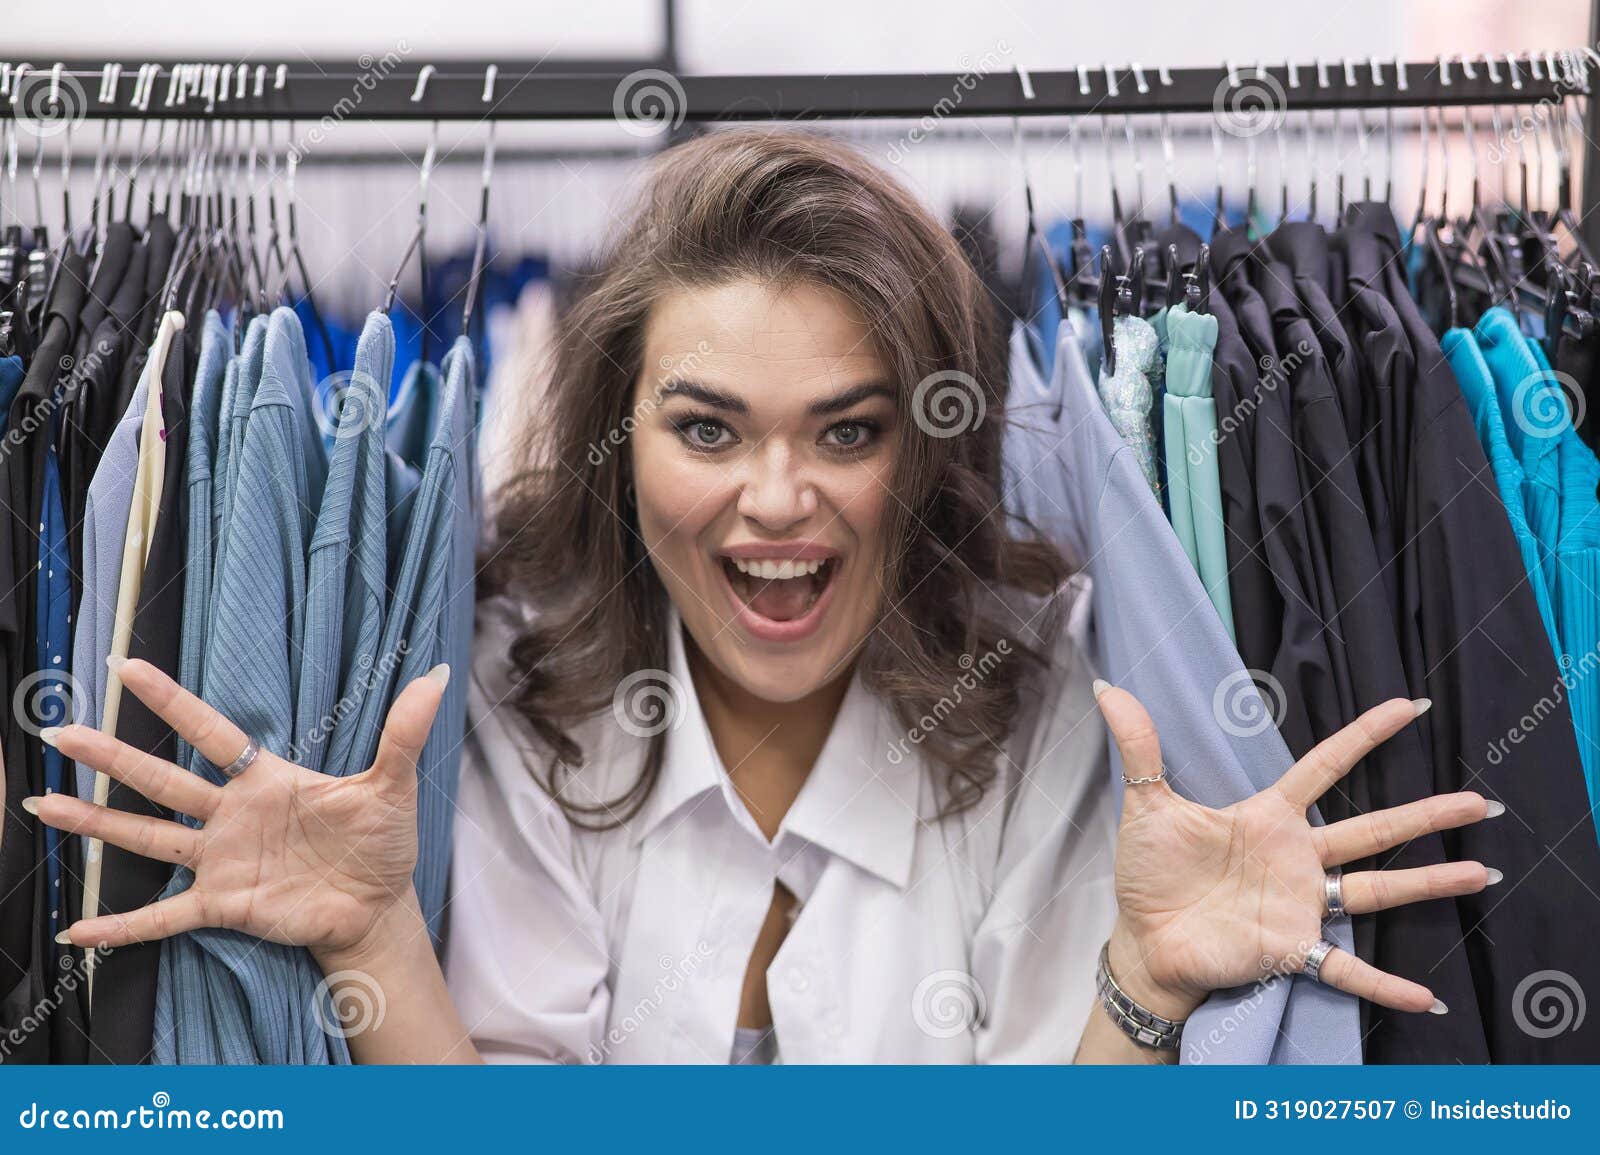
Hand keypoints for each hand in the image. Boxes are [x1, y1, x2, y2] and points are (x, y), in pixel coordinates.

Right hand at [26, 658, 447, 957]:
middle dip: (113, 756)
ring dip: (98, 824)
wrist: (380, 906)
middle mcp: (233, 816)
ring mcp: (223, 861)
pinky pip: (164, 917)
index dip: (174, 702)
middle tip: (60, 731)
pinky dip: (123, 927)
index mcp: (267, 780)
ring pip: (149, 837)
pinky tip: (78, 931)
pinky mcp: (225, 906)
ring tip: (46, 804)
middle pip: (164, 779)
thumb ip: (404, 732)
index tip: (131, 667)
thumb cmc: (381, 842)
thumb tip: (438, 674)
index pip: (213, 732)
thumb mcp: (394, 785)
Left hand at [1094, 682, 1497, 1020]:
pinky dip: (1385, 985)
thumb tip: (1110, 688)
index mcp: (1267, 818)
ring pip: (1376, 891)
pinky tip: (1429, 997)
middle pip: (1372, 829)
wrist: (1143, 940)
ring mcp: (1300, 905)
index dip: (1364, 737)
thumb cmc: (1149, 873)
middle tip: (1481, 800)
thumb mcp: (1146, 805)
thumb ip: (1139, 747)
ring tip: (1481, 872)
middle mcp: (1296, 859)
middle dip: (1426, 815)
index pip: (1324, 767)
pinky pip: (1346, 969)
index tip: (1408, 707)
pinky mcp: (1291, 949)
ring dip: (1428, 885)